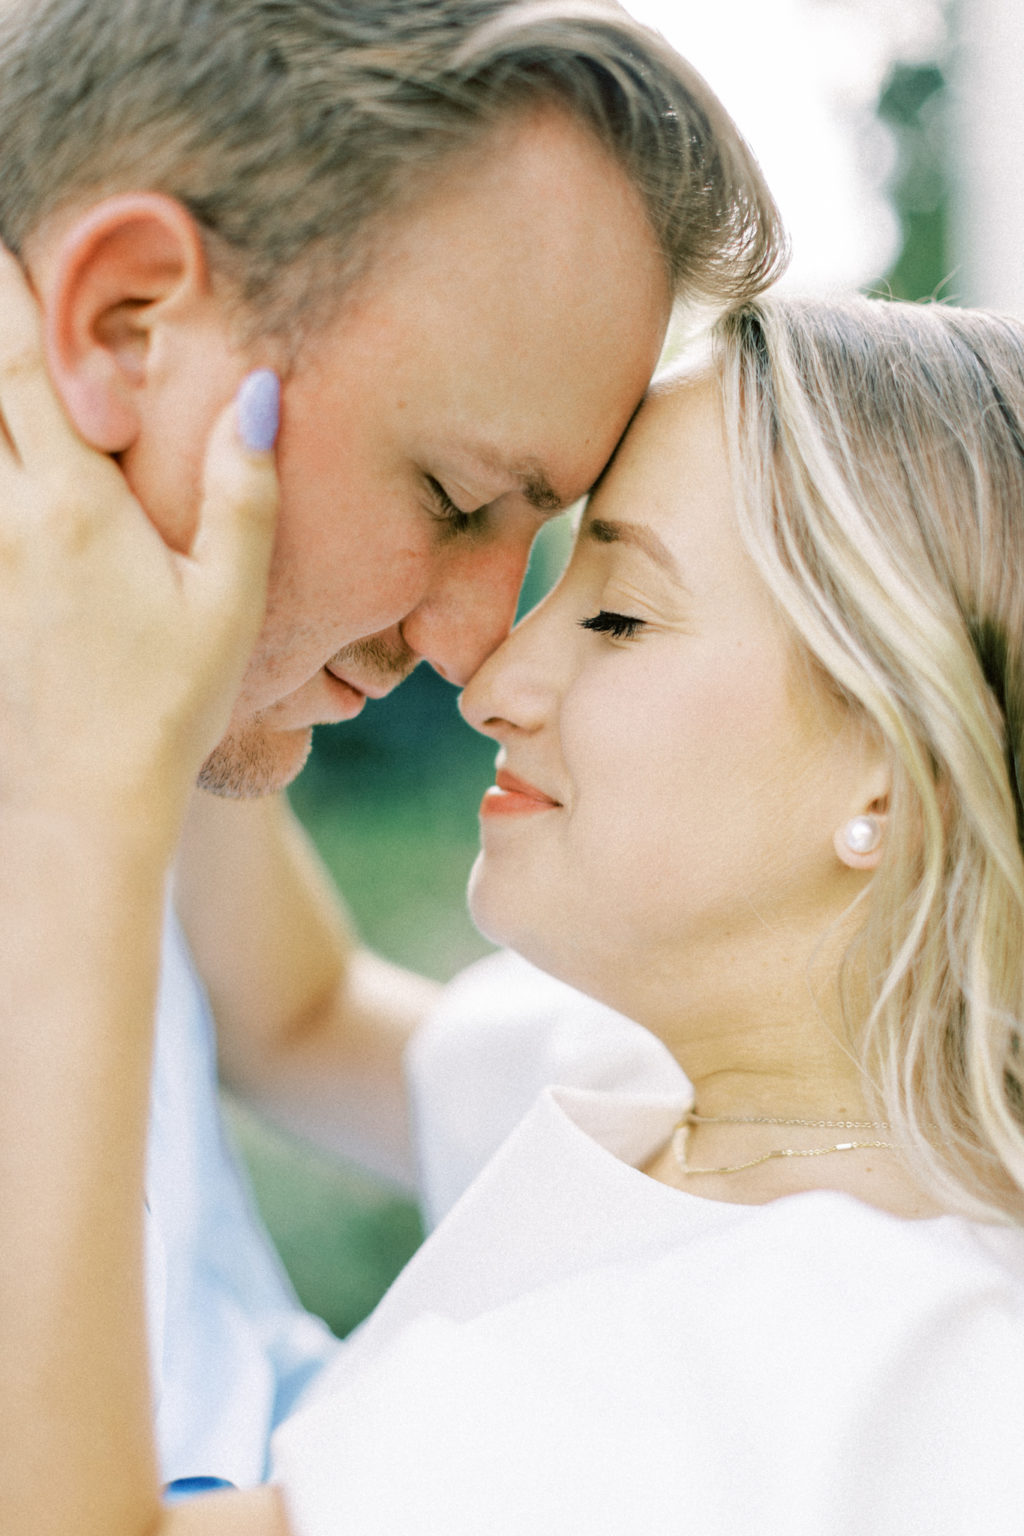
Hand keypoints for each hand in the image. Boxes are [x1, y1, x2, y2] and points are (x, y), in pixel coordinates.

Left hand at [0, 246, 278, 848]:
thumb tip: (261, 389)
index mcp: (76, 507)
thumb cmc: (171, 700)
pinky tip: (1, 474)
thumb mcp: (230, 599)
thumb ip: (243, 489)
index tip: (0, 243)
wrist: (87, 799)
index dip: (5, 294)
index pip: (24, 369)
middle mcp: (8, 521)